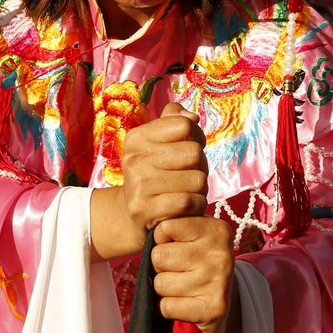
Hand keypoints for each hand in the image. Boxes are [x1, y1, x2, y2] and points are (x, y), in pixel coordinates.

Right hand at [119, 102, 208, 250]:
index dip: (196, 138)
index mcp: (138, 137)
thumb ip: (175, 121)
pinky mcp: (144, 210)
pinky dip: (196, 206)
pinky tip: (186, 208)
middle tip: (188, 176)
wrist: (132, 214)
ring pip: (197, 179)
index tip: (187, 151)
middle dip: (200, 167)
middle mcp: (134, 158)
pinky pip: (188, 202)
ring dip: (200, 189)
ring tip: (187, 192)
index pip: (185, 125)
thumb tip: (193, 117)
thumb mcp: (159, 143)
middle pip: (195, 153)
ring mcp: (138, 185)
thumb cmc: (155, 173)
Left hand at [152, 216, 237, 332]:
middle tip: (177, 268)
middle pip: (159, 256)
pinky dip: (168, 307)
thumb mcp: (194, 233)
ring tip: (181, 285)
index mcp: (217, 229)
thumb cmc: (198, 259)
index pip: (165, 227)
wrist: (223, 297)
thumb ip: (176, 221)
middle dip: (160, 265)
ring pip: (160, 283)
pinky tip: (183, 302)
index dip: (161, 239)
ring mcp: (219, 282)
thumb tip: (152, 221)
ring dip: (164, 287)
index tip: (174, 244)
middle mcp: (221, 254)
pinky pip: (166, 306)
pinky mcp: (213, 309)